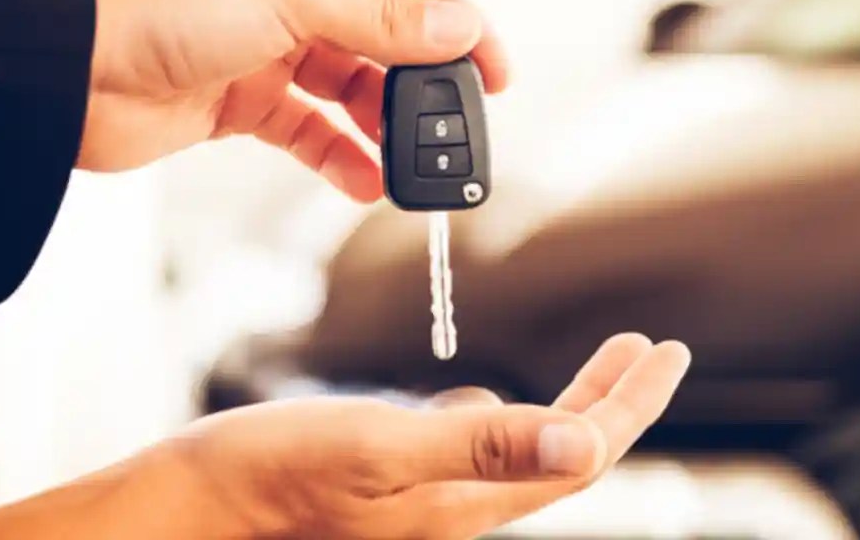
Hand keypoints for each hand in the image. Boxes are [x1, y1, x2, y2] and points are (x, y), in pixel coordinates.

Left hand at [79, 0, 507, 200]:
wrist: (75, 69)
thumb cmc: (168, 2)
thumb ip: (384, 21)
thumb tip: (460, 30)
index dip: (452, 16)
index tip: (489, 66)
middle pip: (381, 33)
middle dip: (418, 82)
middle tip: (454, 124)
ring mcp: (266, 43)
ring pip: (348, 88)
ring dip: (382, 127)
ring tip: (411, 165)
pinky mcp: (242, 98)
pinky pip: (309, 129)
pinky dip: (339, 156)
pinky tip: (365, 182)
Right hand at [155, 334, 687, 538]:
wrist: (193, 510)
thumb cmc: (272, 477)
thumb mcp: (382, 450)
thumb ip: (483, 448)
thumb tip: (588, 451)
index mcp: (467, 502)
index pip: (579, 452)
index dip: (631, 404)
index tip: (666, 351)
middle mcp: (456, 507)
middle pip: (562, 452)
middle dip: (612, 398)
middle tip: (648, 350)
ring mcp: (423, 499)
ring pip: (522, 449)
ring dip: (566, 402)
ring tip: (600, 364)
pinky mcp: (389, 484)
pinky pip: (470, 450)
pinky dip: (501, 418)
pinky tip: (490, 404)